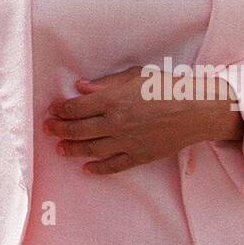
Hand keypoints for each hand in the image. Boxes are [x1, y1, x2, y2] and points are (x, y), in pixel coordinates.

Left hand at [43, 66, 242, 174]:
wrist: (196, 110)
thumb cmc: (166, 87)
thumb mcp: (135, 76)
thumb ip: (106, 83)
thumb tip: (81, 87)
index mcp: (112, 100)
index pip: (76, 108)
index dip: (61, 110)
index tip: (52, 110)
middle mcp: (115, 123)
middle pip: (78, 129)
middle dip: (59, 129)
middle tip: (47, 129)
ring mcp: (126, 142)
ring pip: (91, 149)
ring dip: (72, 149)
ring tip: (60, 148)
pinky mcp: (138, 156)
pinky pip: (113, 166)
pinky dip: (98, 169)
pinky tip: (86, 168)